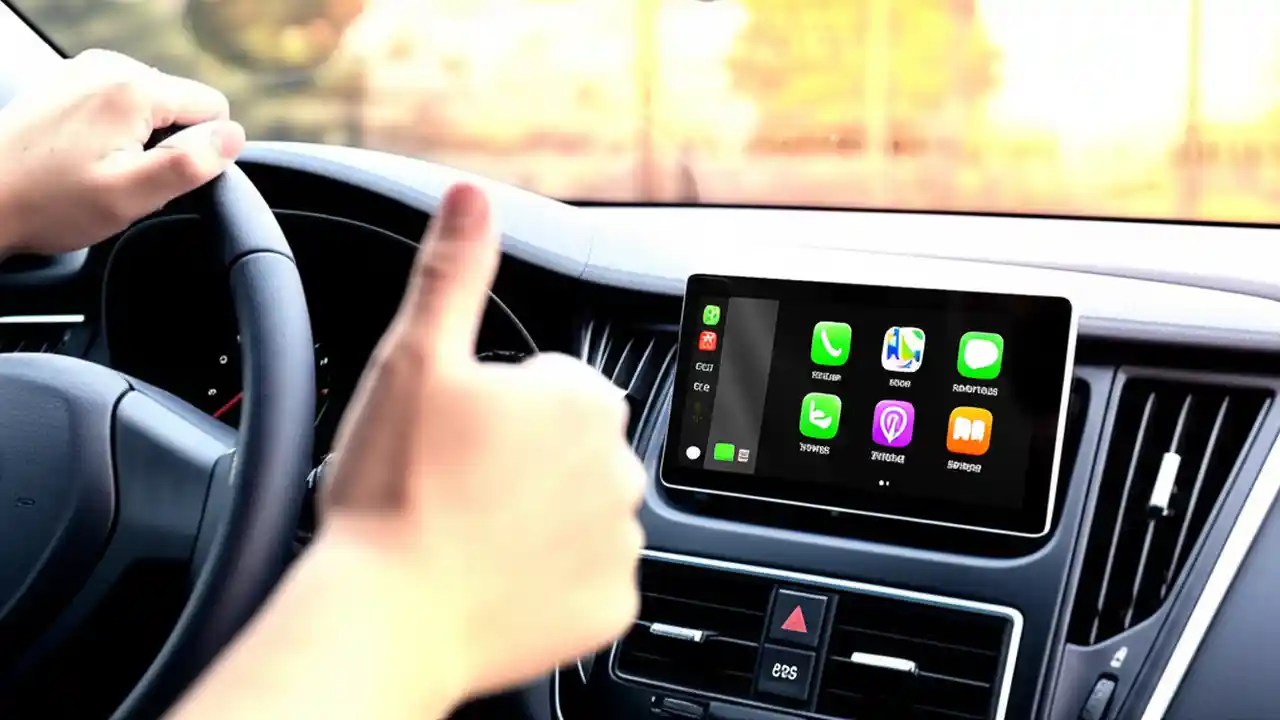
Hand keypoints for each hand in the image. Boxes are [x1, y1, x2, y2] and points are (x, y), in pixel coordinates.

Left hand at [0, 49, 244, 255]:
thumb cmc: (47, 202)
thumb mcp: (130, 195)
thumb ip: (191, 164)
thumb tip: (233, 136)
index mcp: (132, 90)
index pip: (214, 108)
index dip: (201, 151)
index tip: (158, 176)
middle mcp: (109, 68)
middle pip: (182, 105)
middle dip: (168, 145)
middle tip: (124, 178)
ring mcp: (84, 72)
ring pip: (152, 106)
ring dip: (140, 140)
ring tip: (100, 168)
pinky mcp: (67, 84)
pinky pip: (120, 105)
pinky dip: (114, 132)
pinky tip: (83, 157)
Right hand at [318, 183, 644, 703]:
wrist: (386, 616)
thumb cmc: (395, 488)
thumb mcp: (416, 358)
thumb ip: (454, 271)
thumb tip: (471, 195)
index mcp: (582, 397)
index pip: (554, 383)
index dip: (499, 405)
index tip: (458, 434)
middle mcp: (620, 465)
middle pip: (573, 448)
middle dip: (527, 459)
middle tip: (459, 484)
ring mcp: (621, 540)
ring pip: (582, 511)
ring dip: (543, 517)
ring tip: (473, 531)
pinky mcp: (613, 604)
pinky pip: (589, 577)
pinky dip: (554, 578)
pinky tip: (500, 576)